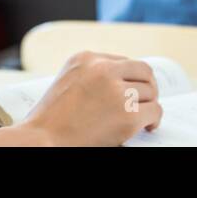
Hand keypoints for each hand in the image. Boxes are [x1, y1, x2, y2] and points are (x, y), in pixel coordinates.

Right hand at [20, 51, 161, 145]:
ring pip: (150, 92)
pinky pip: (155, 111)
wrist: (42, 139)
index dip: (130, 78)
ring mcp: (117, 92)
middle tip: (147, 100)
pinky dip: (154, 120)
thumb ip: (91, 75)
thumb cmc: (49, 119)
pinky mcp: (128, 115)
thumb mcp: (67, 81)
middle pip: (142, 70)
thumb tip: (121, 83)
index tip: (132, 89)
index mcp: (86, 58)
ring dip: (148, 104)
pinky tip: (148, 126)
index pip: (122, 61)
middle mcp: (103, 69)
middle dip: (147, 85)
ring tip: (144, 117)